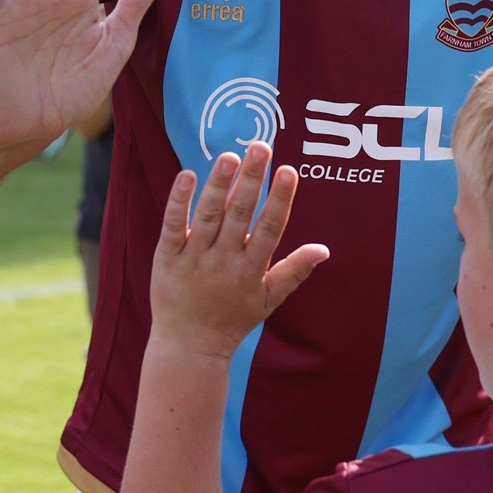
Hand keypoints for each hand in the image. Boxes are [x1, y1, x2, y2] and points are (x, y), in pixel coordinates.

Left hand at [150, 142, 328, 359]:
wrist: (189, 345)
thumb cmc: (233, 320)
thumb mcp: (269, 299)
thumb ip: (295, 271)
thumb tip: (324, 249)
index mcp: (251, 270)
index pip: (270, 229)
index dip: (280, 200)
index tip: (289, 172)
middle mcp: (224, 261)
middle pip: (239, 215)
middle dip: (251, 180)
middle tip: (261, 147)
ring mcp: (194, 259)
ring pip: (208, 216)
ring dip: (219, 184)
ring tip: (230, 156)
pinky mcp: (167, 257)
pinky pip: (173, 225)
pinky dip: (179, 201)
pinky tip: (187, 175)